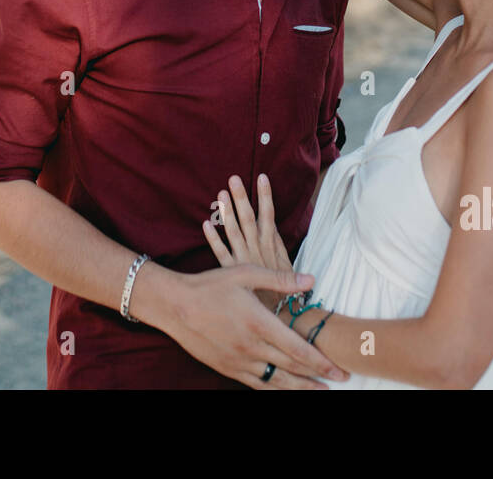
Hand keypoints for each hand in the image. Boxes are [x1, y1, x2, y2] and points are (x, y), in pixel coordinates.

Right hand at [159, 263, 346, 388]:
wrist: (175, 306)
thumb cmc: (211, 286)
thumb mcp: (246, 274)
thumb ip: (280, 280)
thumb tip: (311, 281)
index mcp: (258, 323)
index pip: (297, 349)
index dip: (321, 362)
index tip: (339, 370)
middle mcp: (251, 347)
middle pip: (291, 368)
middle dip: (318, 376)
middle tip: (341, 380)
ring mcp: (238, 361)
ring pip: (276, 381)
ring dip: (300, 388)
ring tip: (320, 392)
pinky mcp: (227, 368)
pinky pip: (256, 384)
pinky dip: (274, 390)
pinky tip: (285, 390)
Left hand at [204, 174, 296, 310]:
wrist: (281, 315)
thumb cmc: (284, 291)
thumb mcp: (286, 265)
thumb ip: (277, 245)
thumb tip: (272, 226)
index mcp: (272, 245)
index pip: (269, 215)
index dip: (265, 196)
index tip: (261, 177)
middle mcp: (258, 249)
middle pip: (249, 218)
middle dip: (242, 198)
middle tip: (233, 178)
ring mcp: (244, 259)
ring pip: (234, 231)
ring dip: (228, 213)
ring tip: (220, 195)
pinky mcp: (233, 271)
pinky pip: (221, 252)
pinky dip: (214, 239)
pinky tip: (206, 224)